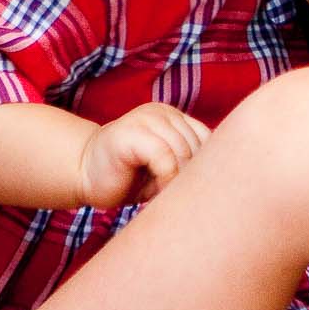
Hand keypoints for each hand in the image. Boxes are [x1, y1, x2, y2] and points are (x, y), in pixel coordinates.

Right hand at [77, 102, 207, 208]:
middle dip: (191, 177)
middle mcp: (162, 112)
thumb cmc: (128, 178)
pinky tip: (154, 191)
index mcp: (175, 117)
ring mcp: (145, 118)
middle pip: (197, 146)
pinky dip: (165, 178)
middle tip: (176, 197)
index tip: (191, 191)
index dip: (205, 168)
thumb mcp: (166, 168)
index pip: (209, 140)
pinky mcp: (131, 132)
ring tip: (163, 196)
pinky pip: (164, 155)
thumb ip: (188, 164)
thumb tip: (224, 179)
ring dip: (177, 180)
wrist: (84, 176)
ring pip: (183, 151)